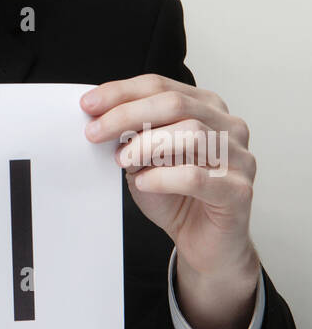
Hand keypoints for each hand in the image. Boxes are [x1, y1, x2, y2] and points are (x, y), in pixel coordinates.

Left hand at [80, 74, 258, 280]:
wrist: (204, 242)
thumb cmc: (177, 196)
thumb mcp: (146, 157)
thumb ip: (133, 133)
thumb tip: (99, 116)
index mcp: (207, 107)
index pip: (161, 86)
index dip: (122, 92)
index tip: (89, 104)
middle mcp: (228, 126)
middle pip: (174, 104)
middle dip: (127, 115)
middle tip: (95, 131)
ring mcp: (239, 157)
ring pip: (191, 133)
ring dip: (146, 145)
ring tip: (122, 160)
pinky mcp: (239, 191)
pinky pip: (196, 176)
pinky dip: (161, 177)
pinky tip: (143, 182)